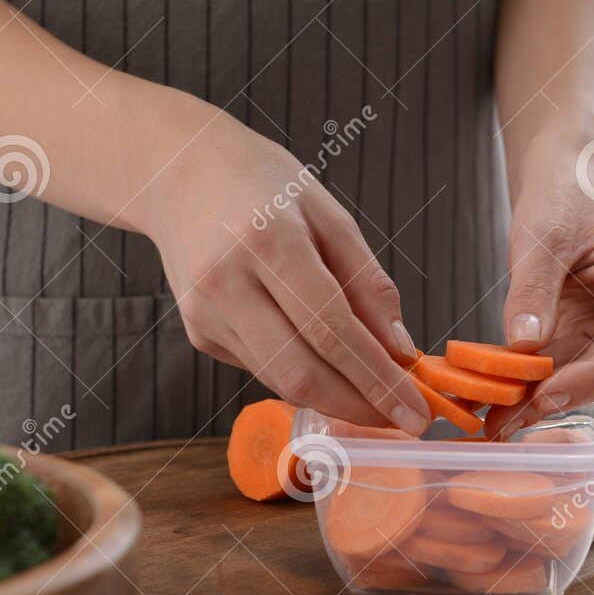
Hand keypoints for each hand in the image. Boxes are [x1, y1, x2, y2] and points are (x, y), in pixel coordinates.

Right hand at [138, 109, 431, 434]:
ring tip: (377, 394)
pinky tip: (323, 356)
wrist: (177, 173)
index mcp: (267, 240)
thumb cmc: (265, 187)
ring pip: (281, 379)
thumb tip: (401, 352)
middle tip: (403, 422)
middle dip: (358, 406)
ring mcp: (205, 313)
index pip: (331, 328)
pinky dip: (303, 372)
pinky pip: (264, 367)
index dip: (377, 378)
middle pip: (300, 371)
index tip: (416, 412)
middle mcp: (226, 282)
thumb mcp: (330, 216)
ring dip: (336, 396)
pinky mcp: (199, 332)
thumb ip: (369, 284)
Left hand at [488, 160, 593, 433]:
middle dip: (556, 396)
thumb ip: (534, 291)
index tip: (542, 399)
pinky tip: (500, 400)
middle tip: (504, 419)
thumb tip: (524, 344)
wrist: (565, 186)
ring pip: (588, 378)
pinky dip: (537, 383)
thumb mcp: (543, 239)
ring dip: (541, 397)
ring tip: (493, 415)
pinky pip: (572, 368)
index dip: (589, 382)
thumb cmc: (565, 198)